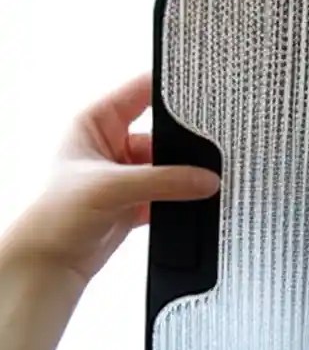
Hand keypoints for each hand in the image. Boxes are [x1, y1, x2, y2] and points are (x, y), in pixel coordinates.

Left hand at [2, 73, 219, 283]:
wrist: (51, 262)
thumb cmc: (58, 214)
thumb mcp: (112, 187)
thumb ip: (165, 180)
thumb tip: (208, 179)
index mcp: (95, 123)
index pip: (138, 93)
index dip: (168, 88)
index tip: (203, 87)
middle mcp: (111, 144)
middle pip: (160, 133)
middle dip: (185, 142)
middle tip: (217, 144)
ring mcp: (125, 174)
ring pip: (168, 166)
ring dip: (185, 174)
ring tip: (211, 176)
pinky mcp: (136, 201)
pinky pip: (169, 192)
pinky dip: (184, 197)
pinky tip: (201, 199)